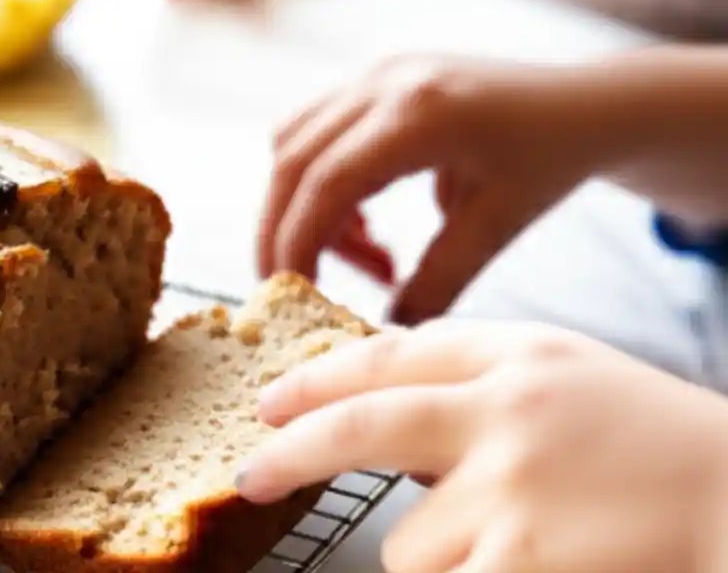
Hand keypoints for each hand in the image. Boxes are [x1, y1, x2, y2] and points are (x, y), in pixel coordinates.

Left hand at [238, 322, 727, 571]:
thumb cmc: (654, 444)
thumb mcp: (569, 376)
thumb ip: (478, 383)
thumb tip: (377, 415)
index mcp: (517, 354)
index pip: (388, 354)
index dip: (318, 379)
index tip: (270, 401)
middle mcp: (504, 410)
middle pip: (360, 426)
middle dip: (291, 452)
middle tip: (252, 472)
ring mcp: (511, 487)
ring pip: (406, 544)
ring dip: (440, 561)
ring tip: (517, 550)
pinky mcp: (520, 557)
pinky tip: (521, 566)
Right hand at [258, 54, 604, 323]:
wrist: (584, 104)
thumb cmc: (549, 162)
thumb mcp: (497, 227)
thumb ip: (438, 281)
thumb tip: (381, 332)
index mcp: (420, 114)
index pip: (325, 182)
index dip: (298, 243)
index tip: (296, 296)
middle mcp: (384, 81)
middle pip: (290, 160)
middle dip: (281, 230)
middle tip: (296, 288)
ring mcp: (373, 73)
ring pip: (291, 143)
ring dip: (300, 205)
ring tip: (362, 256)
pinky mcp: (371, 81)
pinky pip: (312, 132)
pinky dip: (316, 182)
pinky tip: (363, 223)